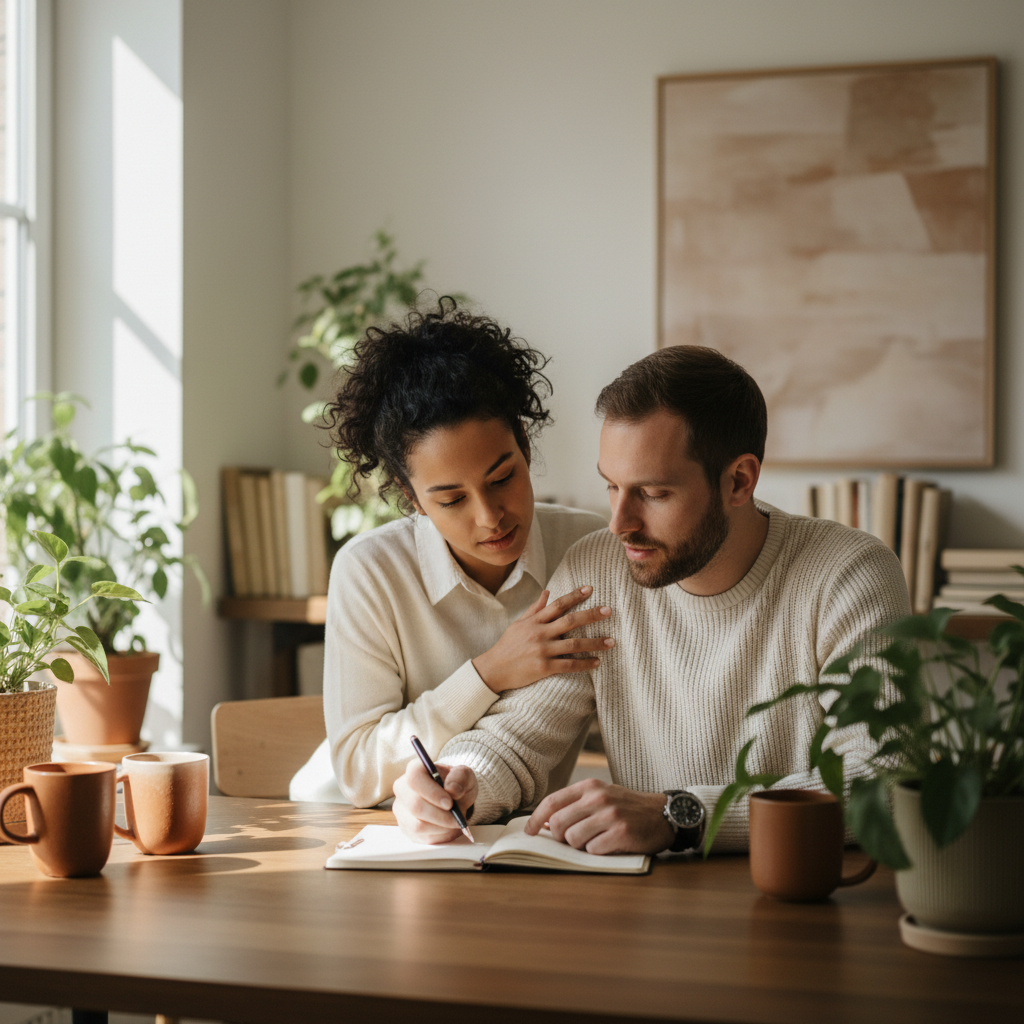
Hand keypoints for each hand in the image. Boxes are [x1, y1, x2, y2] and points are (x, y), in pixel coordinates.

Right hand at [392, 758, 478, 844]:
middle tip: (457, 818)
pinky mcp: (406, 827)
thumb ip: (460, 777)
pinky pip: (421, 837)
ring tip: (454, 822)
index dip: (431, 792)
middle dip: (440, 815)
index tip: (449, 802)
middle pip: (415, 806)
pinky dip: (439, 836)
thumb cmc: (456, 783)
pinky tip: (448, 828)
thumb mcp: (465, 775)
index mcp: (415, 769)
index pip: (415, 779)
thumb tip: (452, 789)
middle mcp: (403, 789)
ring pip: (417, 825)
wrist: (454, 798)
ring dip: (441, 827)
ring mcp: (402, 810)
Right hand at [472, 586, 613, 692]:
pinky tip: (597, 662)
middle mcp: (539, 634)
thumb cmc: (507, 645)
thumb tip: (547, 592)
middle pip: (570, 621)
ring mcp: (542, 651)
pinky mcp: (543, 668)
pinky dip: (584, 664)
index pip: (558, 605)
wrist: (493, 669)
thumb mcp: (519, 624)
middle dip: (591, 615)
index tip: (591, 589)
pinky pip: (569, 665)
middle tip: (609, 611)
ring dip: (595, 643)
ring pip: (574, 645)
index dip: (575, 596)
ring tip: (611, 641)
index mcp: (534, 621)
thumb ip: (535, 609)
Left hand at [524, 779, 674, 854]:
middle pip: (559, 824)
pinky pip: (593, 850)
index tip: (529, 832)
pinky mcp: (621, 833)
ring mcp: (610, 815)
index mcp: (589, 787)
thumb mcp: (601, 796)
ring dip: (580, 847)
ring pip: (574, 839)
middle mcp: (598, 798)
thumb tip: (547, 823)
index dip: (536, 819)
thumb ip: (575, 806)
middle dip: (561, 838)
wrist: (663, 814)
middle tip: (573, 840)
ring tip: (595, 841)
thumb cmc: (627, 808)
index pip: (552, 802)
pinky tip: (609, 846)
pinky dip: (597, 853)